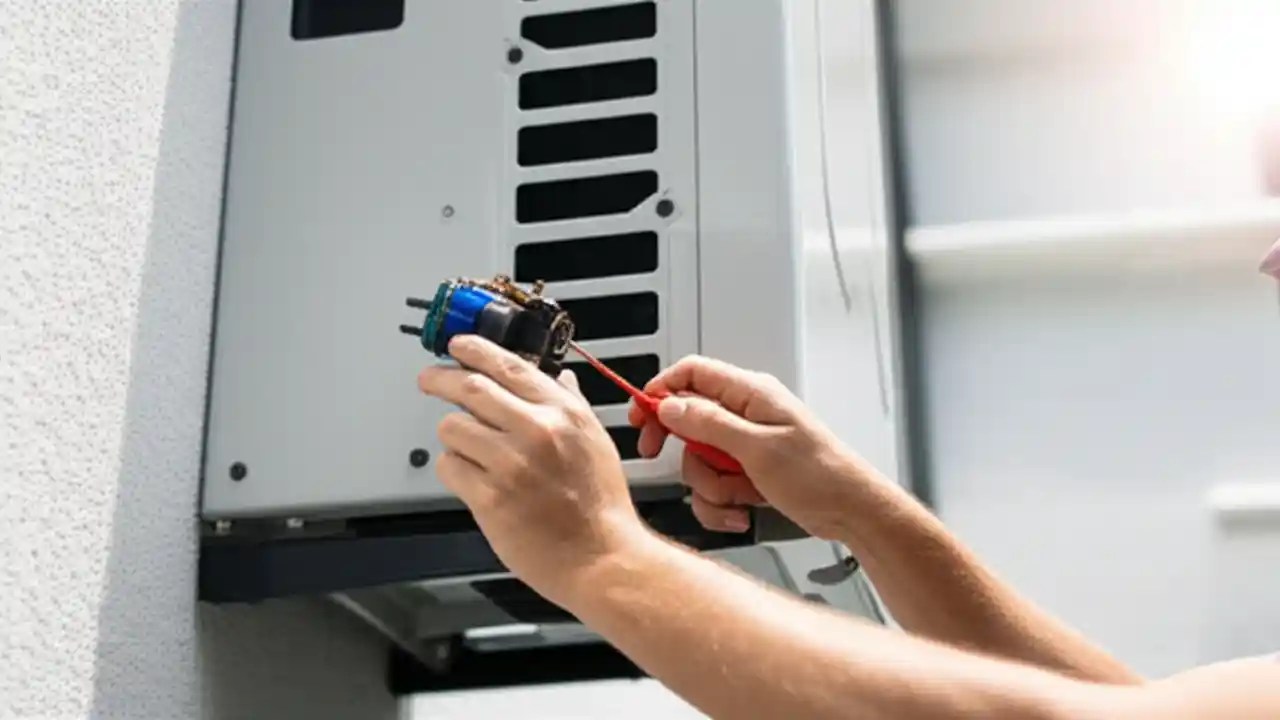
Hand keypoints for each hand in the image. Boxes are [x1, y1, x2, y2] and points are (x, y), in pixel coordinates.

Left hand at [418, 336, 649, 605]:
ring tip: (469, 449)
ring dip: (453, 435)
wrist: (601, 558)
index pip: (508, 366)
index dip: (474, 350)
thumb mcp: (596, 441)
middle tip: (429, 380)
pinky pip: (450, 467)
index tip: (457, 346)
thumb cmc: (600, 506)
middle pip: (470, 388)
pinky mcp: (489, 497)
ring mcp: (510, 464)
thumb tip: (559, 377)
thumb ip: (572, 404)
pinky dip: (454, 469)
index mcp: (563, 413)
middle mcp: (537, 431)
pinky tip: (472, 478)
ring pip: (453, 427)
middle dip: (440, 379)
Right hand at [628, 356, 879, 538]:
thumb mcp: (758, 447)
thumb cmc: (821, 474)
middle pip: (689, 419)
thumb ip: (709, 423)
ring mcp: (747, 444)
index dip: (661, 390)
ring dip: (708, 485)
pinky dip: (721, 503)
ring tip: (735, 496)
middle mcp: (747, 414)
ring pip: (699, 459)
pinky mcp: (750, 471)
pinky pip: (716, 484)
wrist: (852, 511)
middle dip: (679, 447)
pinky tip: (742, 511)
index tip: (641, 416)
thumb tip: (671, 404)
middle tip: (660, 457)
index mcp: (751, 393)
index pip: (692, 373)